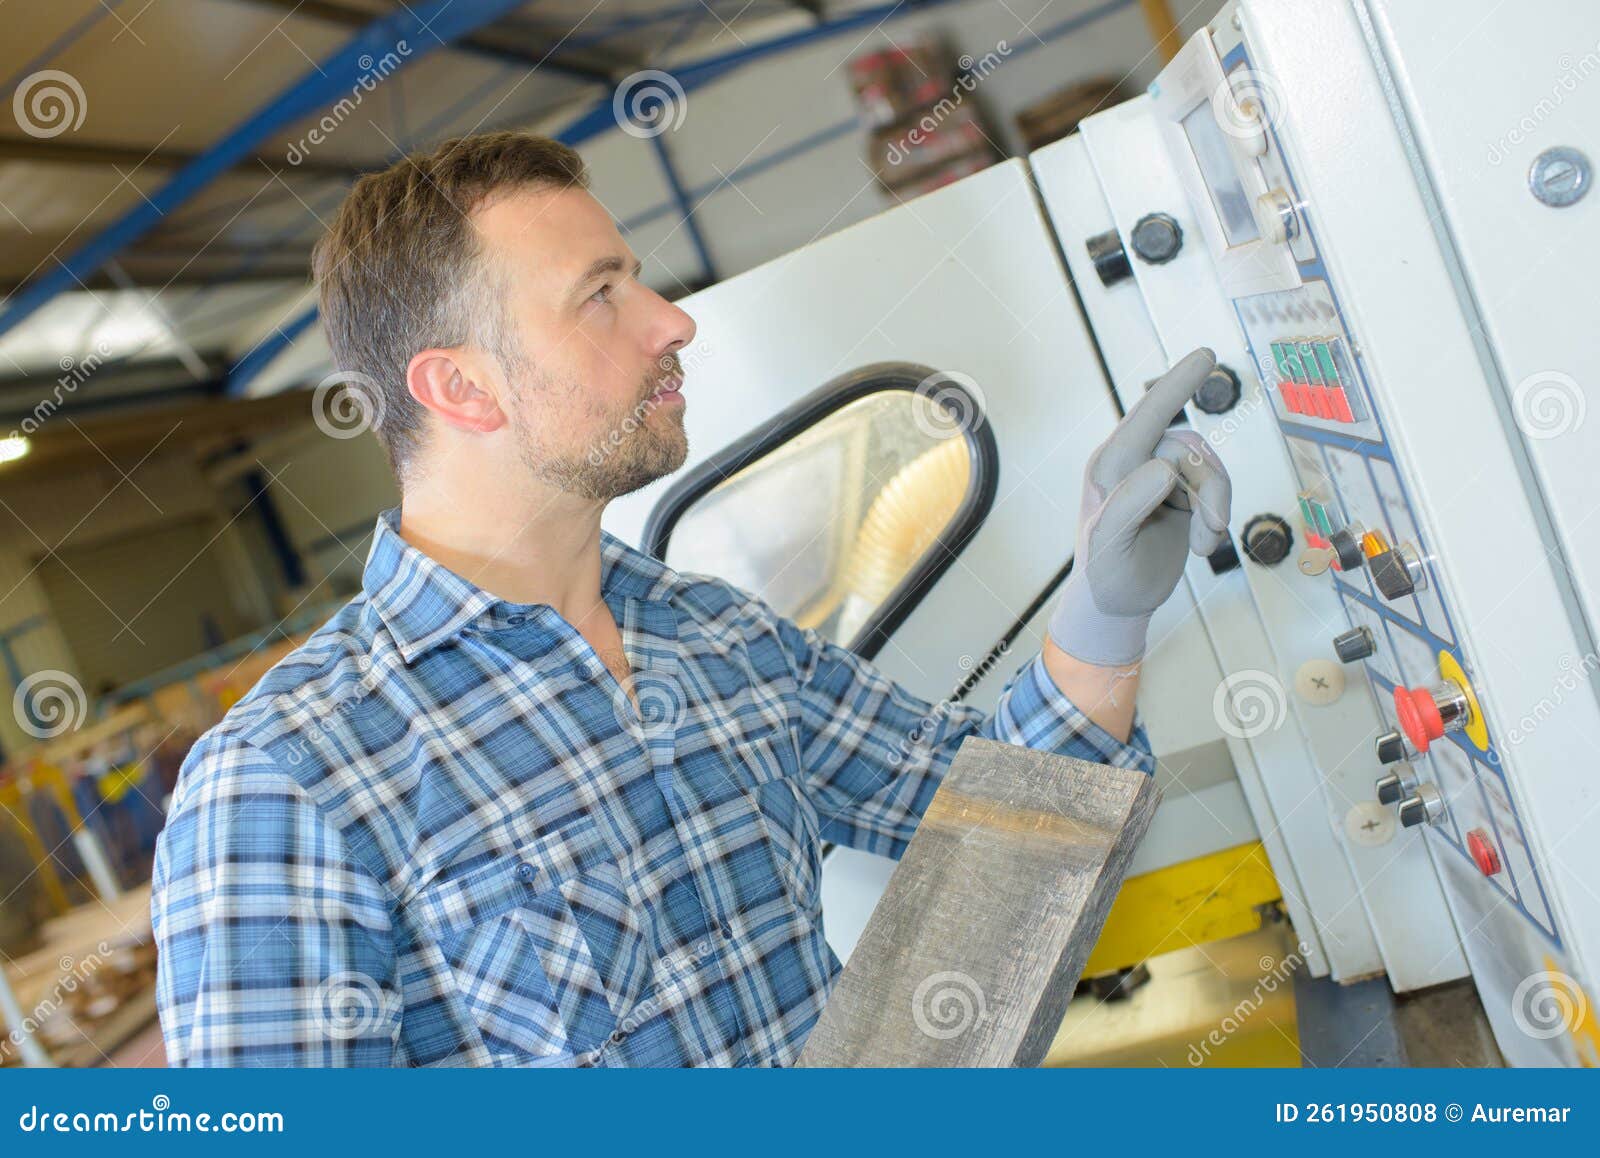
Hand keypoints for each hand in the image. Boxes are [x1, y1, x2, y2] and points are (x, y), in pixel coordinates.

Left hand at [1047, 348, 1232, 665]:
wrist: (1120, 601)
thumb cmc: (1106, 572)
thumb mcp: (1110, 543)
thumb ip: (1130, 504)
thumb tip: (1164, 467)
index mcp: (1110, 464)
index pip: (1147, 416)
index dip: (1177, 384)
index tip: (1206, 354)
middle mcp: (1134, 461)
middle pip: (1192, 448)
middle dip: (1210, 487)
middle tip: (1211, 530)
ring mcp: (1159, 475)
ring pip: (1209, 466)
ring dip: (1215, 505)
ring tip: (1202, 543)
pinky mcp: (1181, 492)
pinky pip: (1217, 486)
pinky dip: (1218, 516)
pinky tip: (1202, 545)